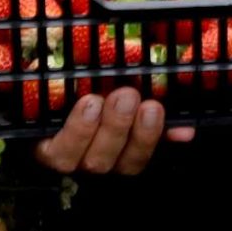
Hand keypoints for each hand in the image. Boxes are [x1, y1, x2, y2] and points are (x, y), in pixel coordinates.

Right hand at [34, 89, 185, 175]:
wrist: (97, 86)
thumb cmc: (69, 85)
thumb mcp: (59, 80)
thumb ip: (53, 75)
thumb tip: (48, 67)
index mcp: (55, 144)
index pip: (59, 152)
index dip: (77, 132)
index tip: (91, 101)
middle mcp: (85, 160)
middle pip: (97, 160)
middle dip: (114, 127)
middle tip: (126, 95)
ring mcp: (116, 161)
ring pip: (128, 163)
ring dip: (142, 135)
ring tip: (150, 106)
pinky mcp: (141, 153)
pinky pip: (158, 153)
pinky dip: (169, 137)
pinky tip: (183, 130)